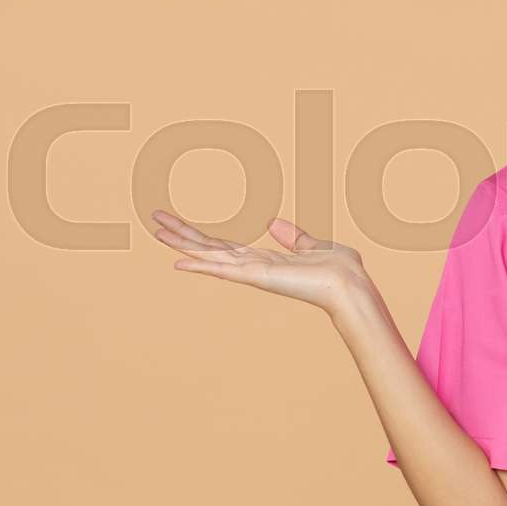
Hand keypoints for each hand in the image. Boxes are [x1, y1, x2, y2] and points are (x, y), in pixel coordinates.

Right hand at [151, 209, 371, 316]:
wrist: (352, 286)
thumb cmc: (341, 271)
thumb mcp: (317, 245)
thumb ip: (294, 236)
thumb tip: (273, 223)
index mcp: (266, 260)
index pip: (225, 246)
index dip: (201, 236)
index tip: (180, 226)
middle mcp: (254, 267)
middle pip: (209, 247)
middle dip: (181, 234)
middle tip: (154, 219)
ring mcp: (254, 272)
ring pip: (209, 254)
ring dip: (182, 242)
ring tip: (156, 229)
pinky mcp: (259, 277)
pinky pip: (224, 269)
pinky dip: (201, 265)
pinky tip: (178, 261)